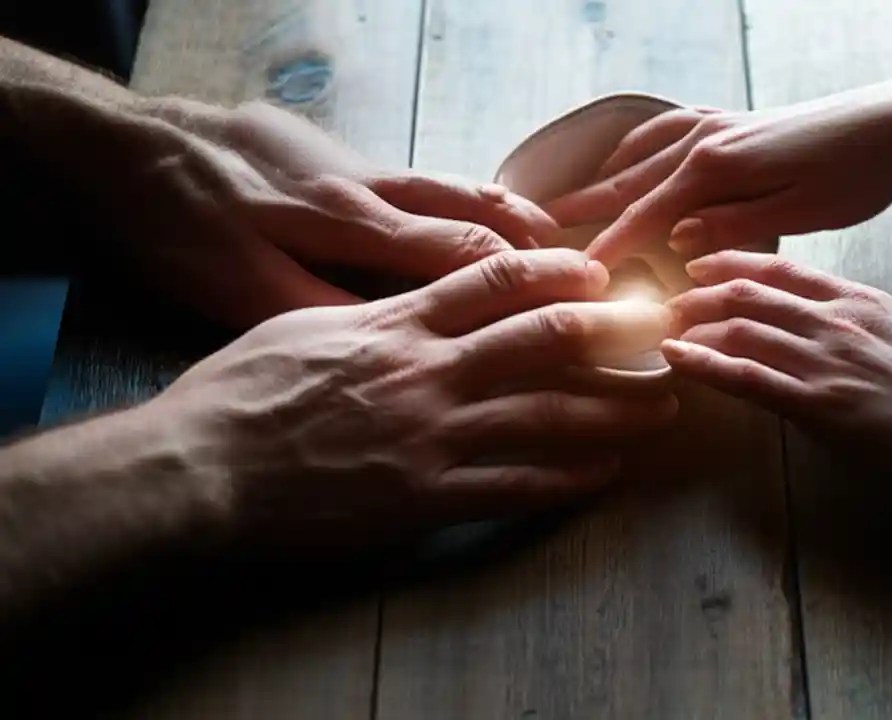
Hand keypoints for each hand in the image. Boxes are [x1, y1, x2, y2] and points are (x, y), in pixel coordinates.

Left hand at [100, 99, 558, 326]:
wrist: (127, 143)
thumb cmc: (178, 220)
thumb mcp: (238, 284)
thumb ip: (324, 313)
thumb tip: (401, 347)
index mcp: (349, 221)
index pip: (461, 248)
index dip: (524, 278)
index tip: (573, 302)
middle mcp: (367, 187)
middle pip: (473, 206)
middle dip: (535, 240)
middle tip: (589, 270)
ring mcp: (353, 165)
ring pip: (451, 182)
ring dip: (507, 211)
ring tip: (553, 241)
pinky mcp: (334, 157)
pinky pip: (419, 179)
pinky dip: (462, 198)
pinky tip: (471, 217)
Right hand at [152, 249, 674, 550]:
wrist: (200, 468)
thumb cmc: (238, 392)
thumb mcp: (303, 325)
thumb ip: (373, 312)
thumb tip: (416, 297)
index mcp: (398, 323)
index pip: (496, 280)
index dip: (558, 272)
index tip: (600, 273)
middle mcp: (428, 371)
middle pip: (543, 340)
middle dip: (612, 336)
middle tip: (660, 337)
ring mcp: (432, 435)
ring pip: (547, 414)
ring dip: (613, 411)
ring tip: (660, 409)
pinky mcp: (425, 496)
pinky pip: (516, 486)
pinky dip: (568, 479)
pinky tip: (606, 474)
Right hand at [545, 82, 891, 266]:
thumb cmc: (855, 174)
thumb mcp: (798, 214)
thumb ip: (732, 228)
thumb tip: (675, 241)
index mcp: (716, 170)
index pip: (645, 217)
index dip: (608, 249)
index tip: (574, 277)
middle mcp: (706, 141)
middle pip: (630, 181)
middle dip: (585, 209)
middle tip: (539, 232)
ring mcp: (718, 124)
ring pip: (642, 152)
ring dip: (603, 178)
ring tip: (571, 200)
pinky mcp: (734, 119)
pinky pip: (667, 128)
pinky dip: (637, 145)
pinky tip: (632, 155)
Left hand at [661, 251, 891, 490]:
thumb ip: (865, 324)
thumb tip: (830, 324)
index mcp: (862, 300)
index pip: (782, 267)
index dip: (732, 261)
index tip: (699, 263)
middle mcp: (839, 321)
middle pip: (750, 291)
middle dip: (699, 291)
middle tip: (667, 298)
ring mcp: (828, 361)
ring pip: (741, 327)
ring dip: (693, 325)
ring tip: (661, 327)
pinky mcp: (821, 405)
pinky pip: (748, 377)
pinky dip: (704, 364)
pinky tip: (675, 358)